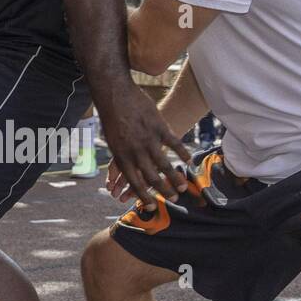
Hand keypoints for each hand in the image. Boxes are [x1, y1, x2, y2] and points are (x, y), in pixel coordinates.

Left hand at [99, 85, 191, 209]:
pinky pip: (174, 143)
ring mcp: (148, 139)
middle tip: (174, 199)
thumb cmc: (111, 118)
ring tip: (183, 186)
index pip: (135, 183)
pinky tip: (189, 161)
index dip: (144, 197)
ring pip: (165, 164)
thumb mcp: (112, 142)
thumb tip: (123, 174)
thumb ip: (121, 158)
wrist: (115, 93)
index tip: (153, 207)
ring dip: (175, 177)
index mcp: (122, 157)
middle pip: (152, 178)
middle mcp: (136, 152)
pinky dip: (182, 153)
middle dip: (164, 191)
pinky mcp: (159, 126)